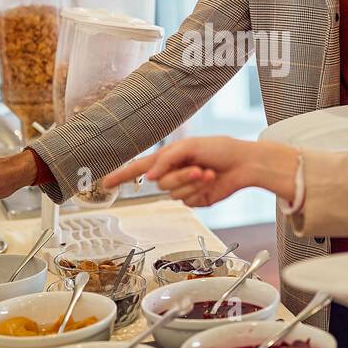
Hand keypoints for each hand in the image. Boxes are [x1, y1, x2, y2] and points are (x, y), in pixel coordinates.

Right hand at [101, 136, 299, 207]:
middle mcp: (172, 173)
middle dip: (181, 176)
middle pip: (161, 183)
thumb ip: (166, 159)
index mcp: (167, 158)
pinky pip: (188, 201)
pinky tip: (211, 181)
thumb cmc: (220, 148)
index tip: (104, 182)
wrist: (243, 164)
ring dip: (193, 183)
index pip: (137, 168)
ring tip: (208, 173)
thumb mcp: (189, 147)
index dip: (120, 175)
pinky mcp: (194, 199)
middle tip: (199, 168)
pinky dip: (200, 191)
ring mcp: (183, 187)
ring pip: (174, 193)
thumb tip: (150, 176)